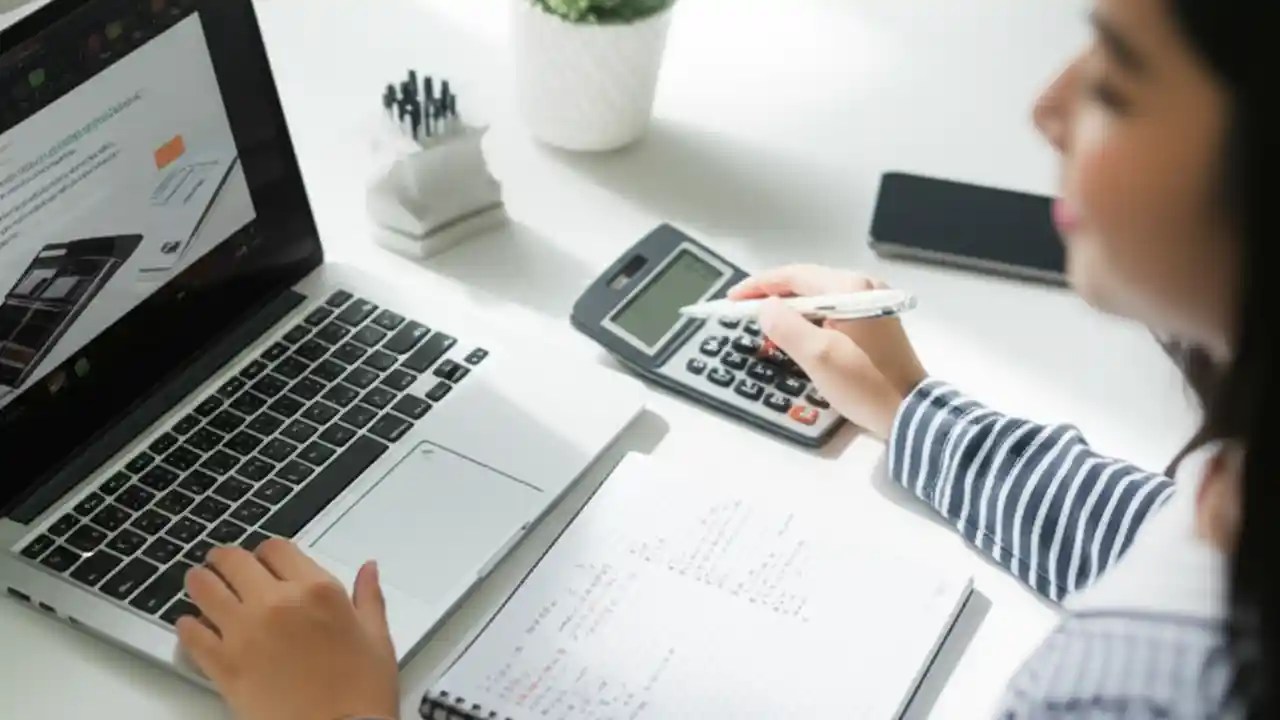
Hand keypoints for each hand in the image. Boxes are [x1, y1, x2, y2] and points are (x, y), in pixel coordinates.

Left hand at [177, 540, 398, 719]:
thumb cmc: (362, 694)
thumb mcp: (377, 638)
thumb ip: (369, 597)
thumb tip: (369, 569)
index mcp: (317, 590)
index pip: (276, 548)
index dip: (266, 552)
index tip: (263, 560)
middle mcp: (277, 603)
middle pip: (233, 560)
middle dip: (224, 559)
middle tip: (220, 563)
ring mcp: (245, 633)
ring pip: (204, 589)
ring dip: (200, 582)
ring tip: (199, 583)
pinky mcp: (224, 665)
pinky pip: (191, 635)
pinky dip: (187, 626)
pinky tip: (189, 625)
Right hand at [729, 265, 926, 437]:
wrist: (910, 411)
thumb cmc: (864, 384)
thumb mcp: (818, 357)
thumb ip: (786, 327)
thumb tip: (765, 307)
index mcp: (850, 289)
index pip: (794, 276)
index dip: (760, 286)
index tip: (733, 298)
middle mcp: (863, 286)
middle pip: (807, 281)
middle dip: (773, 293)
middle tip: (743, 308)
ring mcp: (872, 301)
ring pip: (819, 295)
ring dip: (790, 305)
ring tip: (763, 319)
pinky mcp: (875, 319)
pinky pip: (832, 308)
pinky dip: (809, 315)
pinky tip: (795, 328)